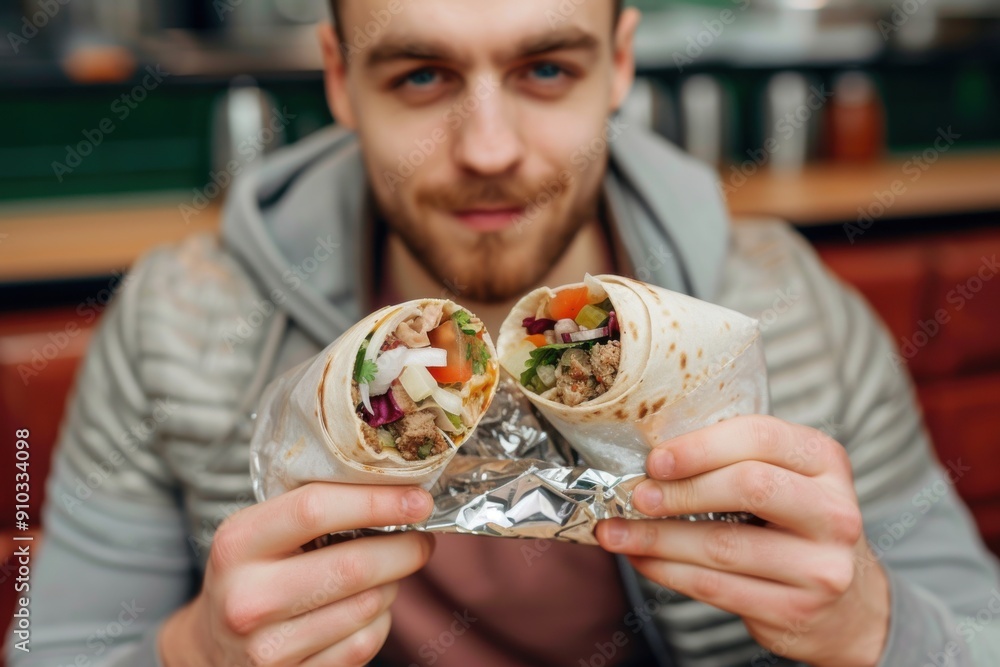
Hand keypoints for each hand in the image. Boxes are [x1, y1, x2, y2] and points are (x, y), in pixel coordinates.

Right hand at [159, 482, 434, 666]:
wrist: (211, 647)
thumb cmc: (251, 574)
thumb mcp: (261, 532)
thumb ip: (315, 509)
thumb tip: (399, 491)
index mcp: (238, 543)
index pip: (315, 509)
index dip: (376, 500)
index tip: (418, 499)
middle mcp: (248, 597)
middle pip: (353, 566)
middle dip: (404, 549)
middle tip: (422, 539)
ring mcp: (269, 647)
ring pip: (368, 607)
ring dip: (391, 585)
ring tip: (384, 574)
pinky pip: (363, 644)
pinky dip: (378, 622)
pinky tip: (365, 610)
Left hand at [596, 415, 889, 666]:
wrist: (846, 604)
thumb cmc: (792, 524)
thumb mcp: (782, 478)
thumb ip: (730, 461)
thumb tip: (646, 462)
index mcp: (825, 461)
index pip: (761, 437)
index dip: (701, 446)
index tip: (655, 459)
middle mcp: (834, 511)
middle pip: (749, 486)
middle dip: (680, 491)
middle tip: (634, 495)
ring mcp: (821, 566)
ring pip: (723, 545)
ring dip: (657, 539)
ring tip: (614, 532)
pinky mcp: (796, 610)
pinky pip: (715, 587)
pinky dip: (667, 571)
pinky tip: (641, 559)